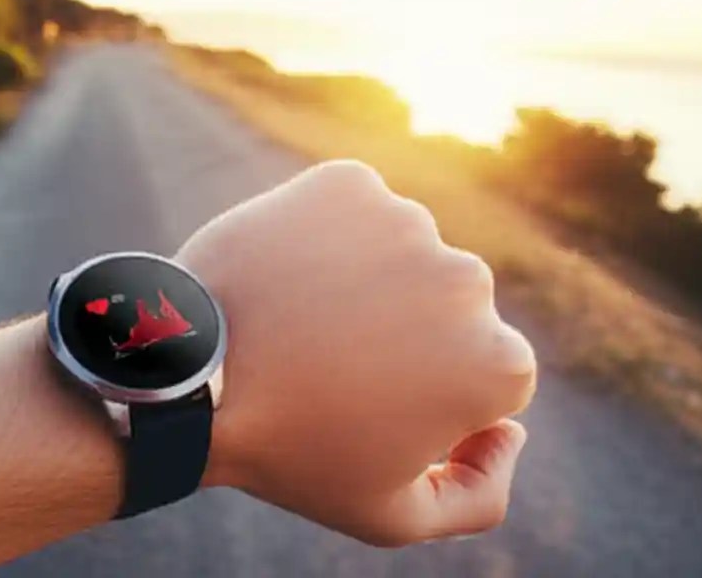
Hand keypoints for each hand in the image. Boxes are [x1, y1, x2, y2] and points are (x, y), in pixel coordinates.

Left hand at [178, 160, 536, 545]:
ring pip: (402, 255)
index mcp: (498, 363)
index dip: (429, 397)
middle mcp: (468, 282)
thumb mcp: (392, 517)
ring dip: (368, 281)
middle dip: (406, 335)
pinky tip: (288, 275)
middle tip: (332, 364)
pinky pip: (352, 211)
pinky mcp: (349, 184)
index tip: (371, 406)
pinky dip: (328, 235)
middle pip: (449, 310)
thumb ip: (480, 495)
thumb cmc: (292, 452)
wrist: (190, 379)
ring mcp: (408, 224)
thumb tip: (511, 432)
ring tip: (303, 321)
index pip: (488, 375)